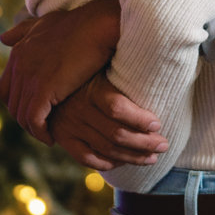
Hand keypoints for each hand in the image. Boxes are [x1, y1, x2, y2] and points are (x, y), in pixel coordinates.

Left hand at [0, 0, 122, 141]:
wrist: (98, 25)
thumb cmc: (79, 23)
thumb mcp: (44, 22)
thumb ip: (22, 31)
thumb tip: (3, 39)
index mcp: (18, 52)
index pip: (5, 89)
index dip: (18, 103)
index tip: (35, 111)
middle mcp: (19, 66)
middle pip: (12, 104)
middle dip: (25, 119)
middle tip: (43, 128)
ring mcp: (30, 78)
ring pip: (22, 116)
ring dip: (33, 130)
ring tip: (48, 135)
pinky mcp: (44, 90)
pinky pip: (34, 120)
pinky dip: (41, 132)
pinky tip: (52, 137)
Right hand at [48, 72, 169, 171]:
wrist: (51, 76)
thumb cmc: (90, 66)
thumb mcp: (105, 60)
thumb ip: (125, 61)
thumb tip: (156, 51)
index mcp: (92, 88)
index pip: (117, 109)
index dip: (140, 119)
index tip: (158, 124)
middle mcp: (79, 109)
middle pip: (116, 134)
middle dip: (145, 143)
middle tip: (164, 144)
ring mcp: (69, 126)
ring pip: (106, 149)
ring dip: (133, 157)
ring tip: (152, 157)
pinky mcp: (63, 138)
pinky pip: (87, 158)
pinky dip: (107, 163)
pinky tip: (123, 161)